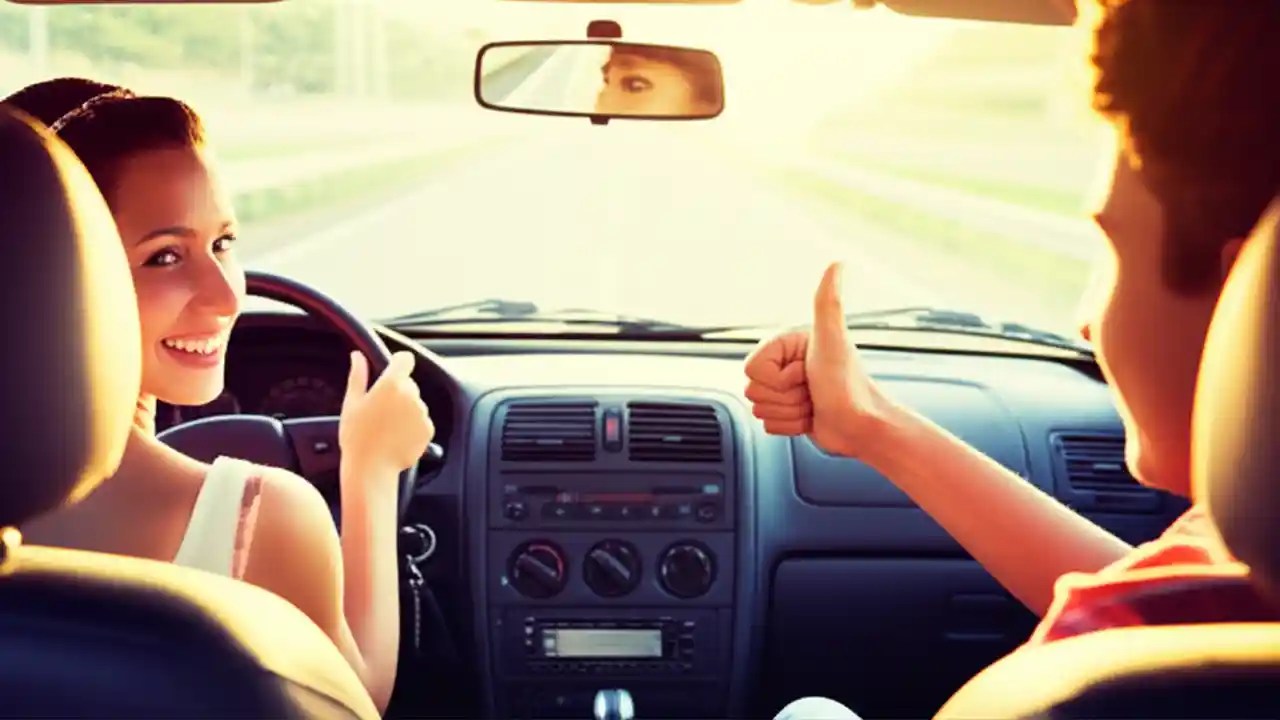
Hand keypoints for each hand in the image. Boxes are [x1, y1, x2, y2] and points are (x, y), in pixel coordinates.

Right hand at [339, 351, 434, 476]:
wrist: (371, 468)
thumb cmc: (356, 436)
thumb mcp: (352, 403)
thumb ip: (358, 376)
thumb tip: (357, 356)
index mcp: (392, 385)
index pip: (405, 359)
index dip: (399, 363)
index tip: (392, 370)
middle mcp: (411, 396)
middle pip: (409, 384)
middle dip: (398, 391)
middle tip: (380, 410)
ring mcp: (422, 413)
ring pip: (416, 403)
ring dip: (406, 410)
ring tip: (387, 427)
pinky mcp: (428, 429)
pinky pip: (421, 421)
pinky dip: (412, 426)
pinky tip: (396, 436)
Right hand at [743, 262, 894, 457]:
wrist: (861, 425)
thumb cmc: (848, 383)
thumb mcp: (833, 339)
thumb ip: (828, 301)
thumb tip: (838, 263)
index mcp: (785, 345)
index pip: (751, 369)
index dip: (777, 378)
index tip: (805, 372)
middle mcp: (784, 364)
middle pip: (753, 390)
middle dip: (784, 397)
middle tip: (811, 389)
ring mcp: (785, 389)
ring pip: (759, 409)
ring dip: (789, 412)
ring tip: (814, 402)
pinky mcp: (787, 413)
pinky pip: (768, 425)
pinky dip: (790, 427)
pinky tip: (811, 416)